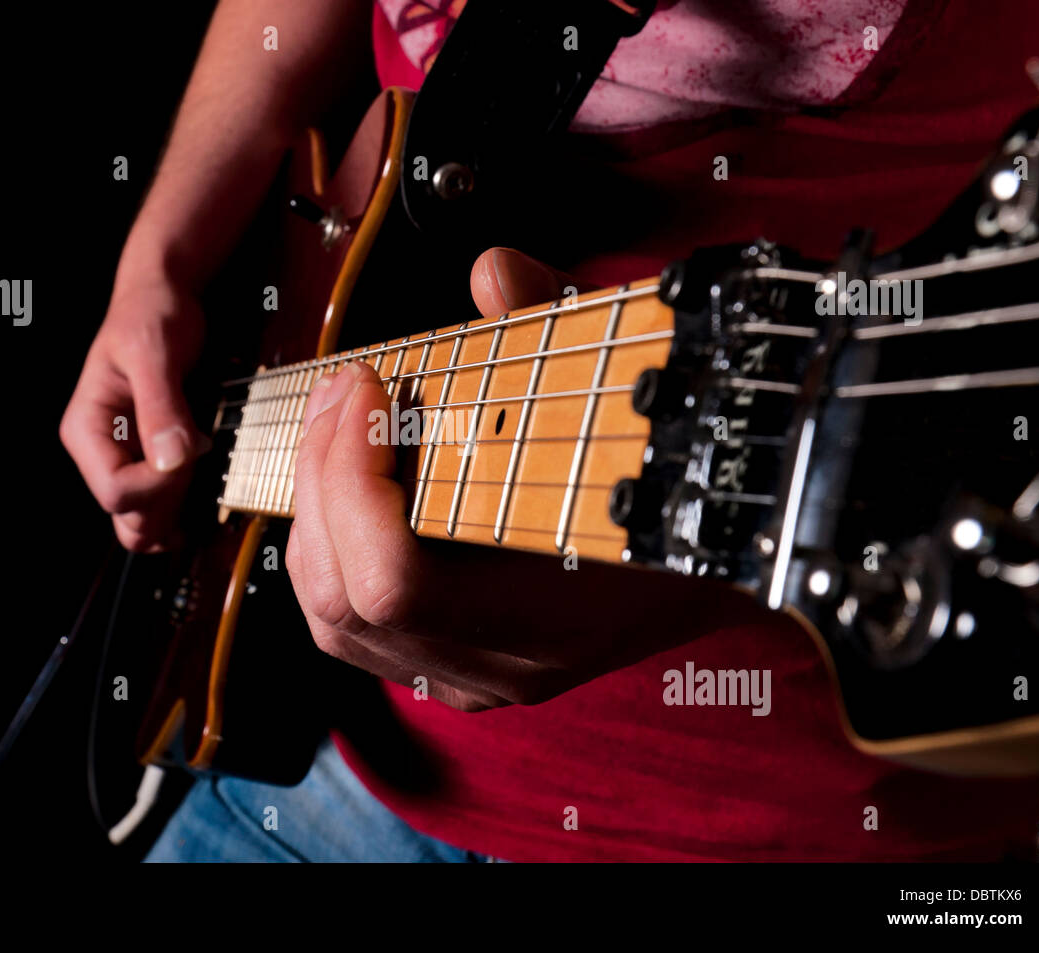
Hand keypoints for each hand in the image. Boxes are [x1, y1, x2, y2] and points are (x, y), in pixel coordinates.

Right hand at [60, 277, 209, 551]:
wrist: (163, 298)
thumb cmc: (150, 315)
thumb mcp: (154, 352)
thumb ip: (161, 404)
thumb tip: (172, 458)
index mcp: (86, 430)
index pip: (115, 491)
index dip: (158, 485)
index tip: (192, 448)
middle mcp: (99, 451)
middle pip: (126, 517)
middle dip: (168, 505)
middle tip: (200, 461)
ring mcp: (123, 459)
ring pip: (141, 521)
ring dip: (175, 513)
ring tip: (203, 473)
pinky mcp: (147, 460)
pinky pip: (158, 506)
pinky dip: (180, 508)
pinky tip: (202, 491)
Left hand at [286, 248, 765, 709]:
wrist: (720, 550)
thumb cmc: (672, 467)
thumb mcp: (626, 387)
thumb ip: (559, 326)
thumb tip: (492, 273)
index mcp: (555, 614)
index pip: (395, 582)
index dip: (353, 481)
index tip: (366, 388)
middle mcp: (507, 664)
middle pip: (347, 598)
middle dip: (322, 480)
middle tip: (342, 392)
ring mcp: (478, 677)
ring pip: (335, 617)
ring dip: (318, 515)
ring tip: (338, 428)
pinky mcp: (454, 668)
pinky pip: (351, 626)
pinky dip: (331, 550)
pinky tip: (352, 486)